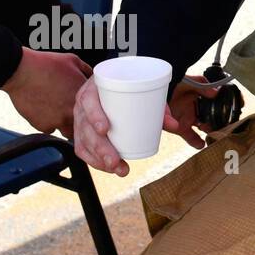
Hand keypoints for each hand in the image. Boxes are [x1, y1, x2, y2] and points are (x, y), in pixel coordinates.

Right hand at [2, 48, 90, 136]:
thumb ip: (86, 71)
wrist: (21, 71)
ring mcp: (58, 121)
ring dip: (64, 124)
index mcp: (83, 97)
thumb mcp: (72, 60)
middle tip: (71, 112)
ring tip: (57, 112)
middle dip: (80, 122)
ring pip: (67, 131)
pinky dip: (47, 123)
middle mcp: (72, 111)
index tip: (88, 109)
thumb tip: (91, 76)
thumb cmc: (45, 64)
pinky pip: (49, 129)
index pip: (95, 113)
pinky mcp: (43, 125)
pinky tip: (44, 111)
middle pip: (82, 125)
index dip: (91, 112)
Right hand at [72, 74, 214, 176]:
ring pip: (83, 141)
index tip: (105, 129)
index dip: (94, 115)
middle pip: (85, 127)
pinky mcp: (82, 133)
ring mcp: (80, 120)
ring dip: (99, 159)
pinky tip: (108, 168)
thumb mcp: (142, 92)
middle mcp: (83, 106)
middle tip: (115, 160)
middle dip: (99, 147)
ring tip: (117, 168)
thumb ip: (158, 107)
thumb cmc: (127, 89)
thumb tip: (174, 125)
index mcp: (94, 89)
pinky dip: (95, 161)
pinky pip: (83, 149)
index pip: (88, 100)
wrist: (115, 86)